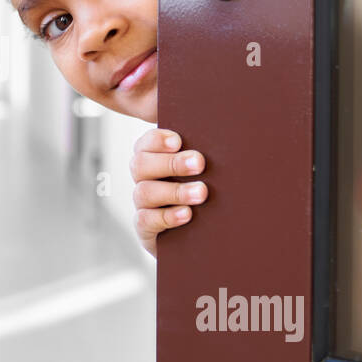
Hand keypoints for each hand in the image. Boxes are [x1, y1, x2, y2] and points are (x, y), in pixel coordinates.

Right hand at [130, 128, 207, 257]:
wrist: (204, 232)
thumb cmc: (207, 190)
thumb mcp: (205, 169)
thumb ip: (202, 152)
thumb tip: (221, 129)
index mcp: (154, 158)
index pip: (145, 143)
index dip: (157, 140)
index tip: (178, 141)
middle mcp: (144, 179)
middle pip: (140, 165)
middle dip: (171, 163)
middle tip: (199, 163)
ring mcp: (143, 204)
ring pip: (144, 192)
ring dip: (175, 191)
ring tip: (201, 193)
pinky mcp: (145, 228)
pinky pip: (145, 220)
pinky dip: (166, 216)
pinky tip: (187, 214)